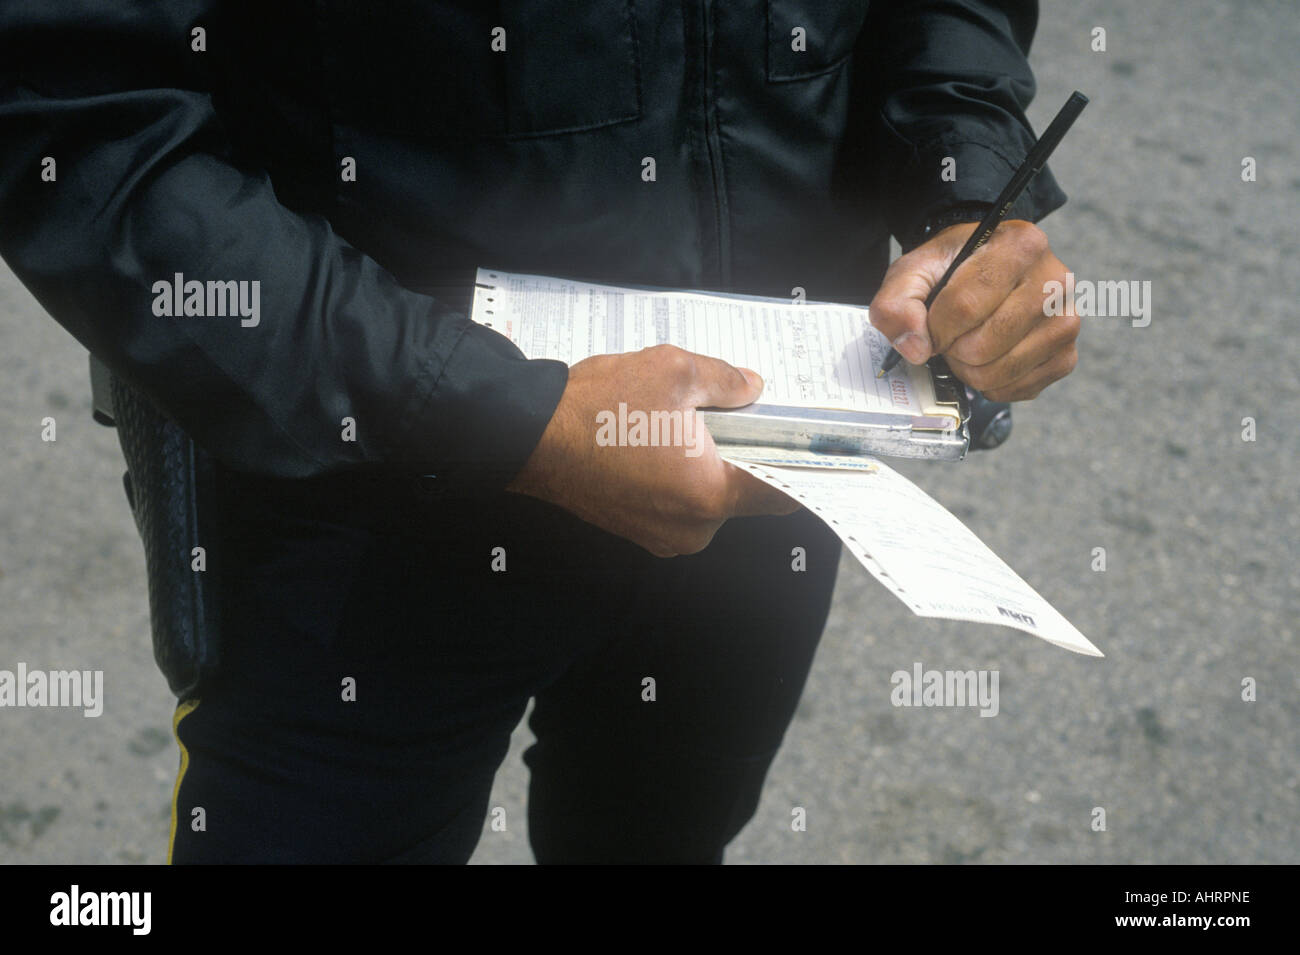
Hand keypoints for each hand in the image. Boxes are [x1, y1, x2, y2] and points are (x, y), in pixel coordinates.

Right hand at [505, 345, 799, 556]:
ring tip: (680, 423)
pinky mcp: (634, 531)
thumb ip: (727, 382)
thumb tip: (753, 389)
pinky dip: (675, 478)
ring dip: (704, 466)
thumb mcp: (674, 371)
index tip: (812, 450)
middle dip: (740, 455)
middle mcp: (690, 528)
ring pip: (706, 499)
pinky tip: (655, 441)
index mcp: (709, 495)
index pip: (781, 494)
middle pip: (741, 493)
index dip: (800, 468)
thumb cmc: (598, 408)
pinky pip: (674, 505)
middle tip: (731, 415)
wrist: (528, 436)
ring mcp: (659, 535)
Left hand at [868, 220, 1079, 400]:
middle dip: (953, 349)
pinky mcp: (1067, 357)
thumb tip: (916, 349)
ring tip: (968, 343)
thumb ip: (898, 302)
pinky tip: (989, 357)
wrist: (985, 269)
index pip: (965, 306)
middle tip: (952, 333)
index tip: (929, 326)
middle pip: (983, 345)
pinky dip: (991, 384)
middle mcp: (1055, 282)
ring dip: (969, 368)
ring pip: (999, 372)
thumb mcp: (915, 270)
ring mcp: (1066, 322)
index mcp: (1021, 245)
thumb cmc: (952, 269)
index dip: (934, 328)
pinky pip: (1016, 390)